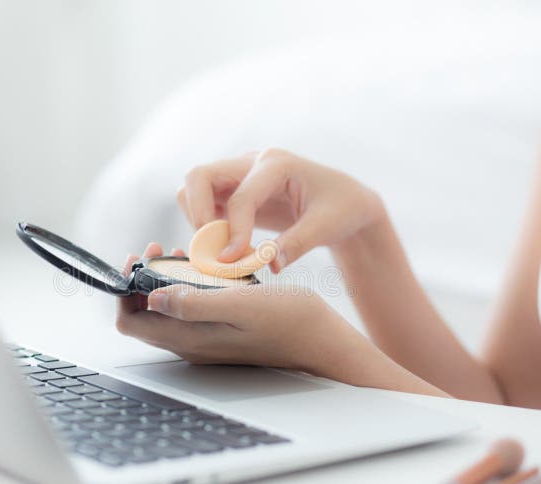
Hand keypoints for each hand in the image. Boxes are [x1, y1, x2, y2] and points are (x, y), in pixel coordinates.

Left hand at [116, 243, 448, 395]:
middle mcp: (191, 343)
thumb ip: (194, 304)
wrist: (325, 342)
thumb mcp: (241, 306)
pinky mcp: (222, 332)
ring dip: (167, 279)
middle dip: (144, 279)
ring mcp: (206, 339)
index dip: (125, 289)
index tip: (141, 258)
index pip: (130, 321)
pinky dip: (189, 285)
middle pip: (144, 314)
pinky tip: (209, 267)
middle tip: (163, 250)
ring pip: (167, 308)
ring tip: (184, 253)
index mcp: (189, 338)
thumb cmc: (291, 323)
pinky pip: (190, 308)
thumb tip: (151, 298)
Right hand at [177, 149, 382, 270]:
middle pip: (199, 177)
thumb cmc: (342, 209)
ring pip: (194, 188)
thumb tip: (269, 264)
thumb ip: (296, 243)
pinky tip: (225, 248)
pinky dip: (204, 224)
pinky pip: (202, 202)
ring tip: (220, 249)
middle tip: (211, 250)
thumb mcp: (326, 226)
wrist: (346, 204)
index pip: (240, 196)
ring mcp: (239, 174)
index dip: (233, 230)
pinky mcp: (234, 191)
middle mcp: (252, 162)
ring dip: (197, 218)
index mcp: (276, 163)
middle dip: (197, 214)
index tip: (231, 261)